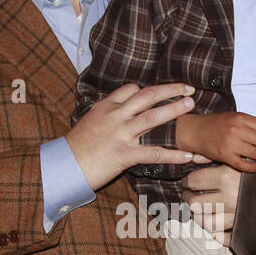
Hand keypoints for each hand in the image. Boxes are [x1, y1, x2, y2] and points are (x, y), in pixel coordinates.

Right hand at [67, 83, 196, 189]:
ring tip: (191, 105)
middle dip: (170, 90)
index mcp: (106, 107)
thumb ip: (105, 115)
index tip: (161, 91)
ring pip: (153, 117)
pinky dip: (173, 154)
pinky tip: (188, 156)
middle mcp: (116, 116)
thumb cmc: (75, 148)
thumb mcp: (88, 122)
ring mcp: (121, 134)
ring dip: (174, 109)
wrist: (64, 166)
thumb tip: (116, 113)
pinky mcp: (125, 154)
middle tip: (188, 88)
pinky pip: (154, 153)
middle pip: (147, 96)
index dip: (148, 89)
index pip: (131, 89)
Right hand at [176, 111, 255, 171]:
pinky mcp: (224, 155)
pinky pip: (243, 164)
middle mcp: (236, 130)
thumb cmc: (216, 124)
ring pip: (255, 153)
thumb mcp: (234, 117)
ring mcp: (230, 143)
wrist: (195, 131)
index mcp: (241, 118)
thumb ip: (250, 123)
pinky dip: (253, 167)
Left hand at [180, 162, 240, 243]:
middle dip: (189, 200)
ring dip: (201, 217)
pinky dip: (218, 235)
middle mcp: (229, 198)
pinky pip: (224, 238)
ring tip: (202, 211)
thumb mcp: (238, 158)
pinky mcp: (246, 228)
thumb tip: (193, 159)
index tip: (186, 182)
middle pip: (195, 204)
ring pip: (206, 223)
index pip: (193, 181)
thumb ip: (215, 157)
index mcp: (226, 177)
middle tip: (190, 196)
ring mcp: (237, 215)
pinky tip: (217, 228)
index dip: (186, 182)